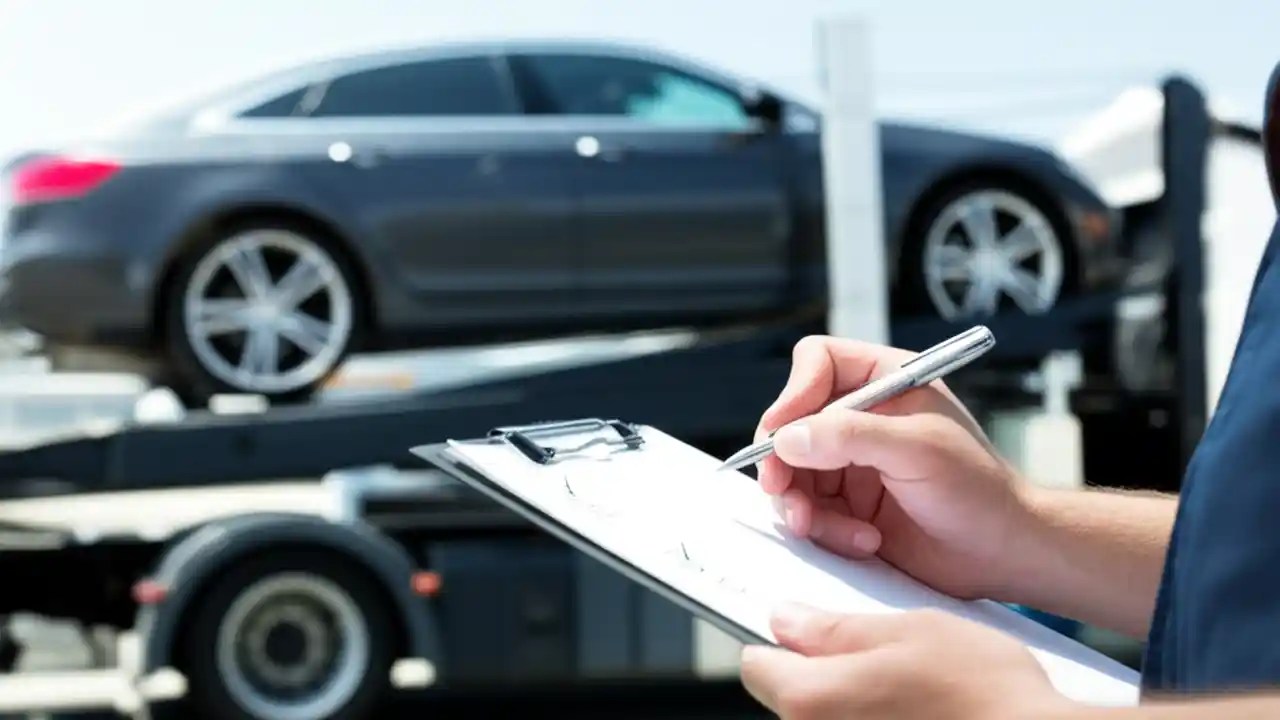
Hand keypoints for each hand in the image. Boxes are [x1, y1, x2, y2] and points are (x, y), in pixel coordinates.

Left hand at [740, 603, 1074, 719]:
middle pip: (792, 698)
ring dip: (854, 702)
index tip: (803, 633)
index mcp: (811, 699)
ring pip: (830, 718)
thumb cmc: (984, 693)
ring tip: (909, 689)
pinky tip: (920, 713)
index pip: (756, 666)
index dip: (780, 642)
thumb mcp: (907, 631)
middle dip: (822, 673)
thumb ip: (834, 629)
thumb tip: (786, 620)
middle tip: (876, 657)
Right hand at [755, 335, 1035, 599]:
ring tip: (822, 527)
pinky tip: (864, 542)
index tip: (782, 432)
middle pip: (791, 421)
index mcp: (885, 382)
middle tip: (780, 488)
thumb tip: (787, 437)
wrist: (1002, 554)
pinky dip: (824, 529)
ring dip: (802, 504)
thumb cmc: (977, 491)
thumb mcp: (916, 451)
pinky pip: (809, 510)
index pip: (817, 363)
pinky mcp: (848, 505)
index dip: (794, 392)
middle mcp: (861, 417)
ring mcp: (851, 462)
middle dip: (783, 460)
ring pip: (791, 472)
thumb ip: (849, 437)